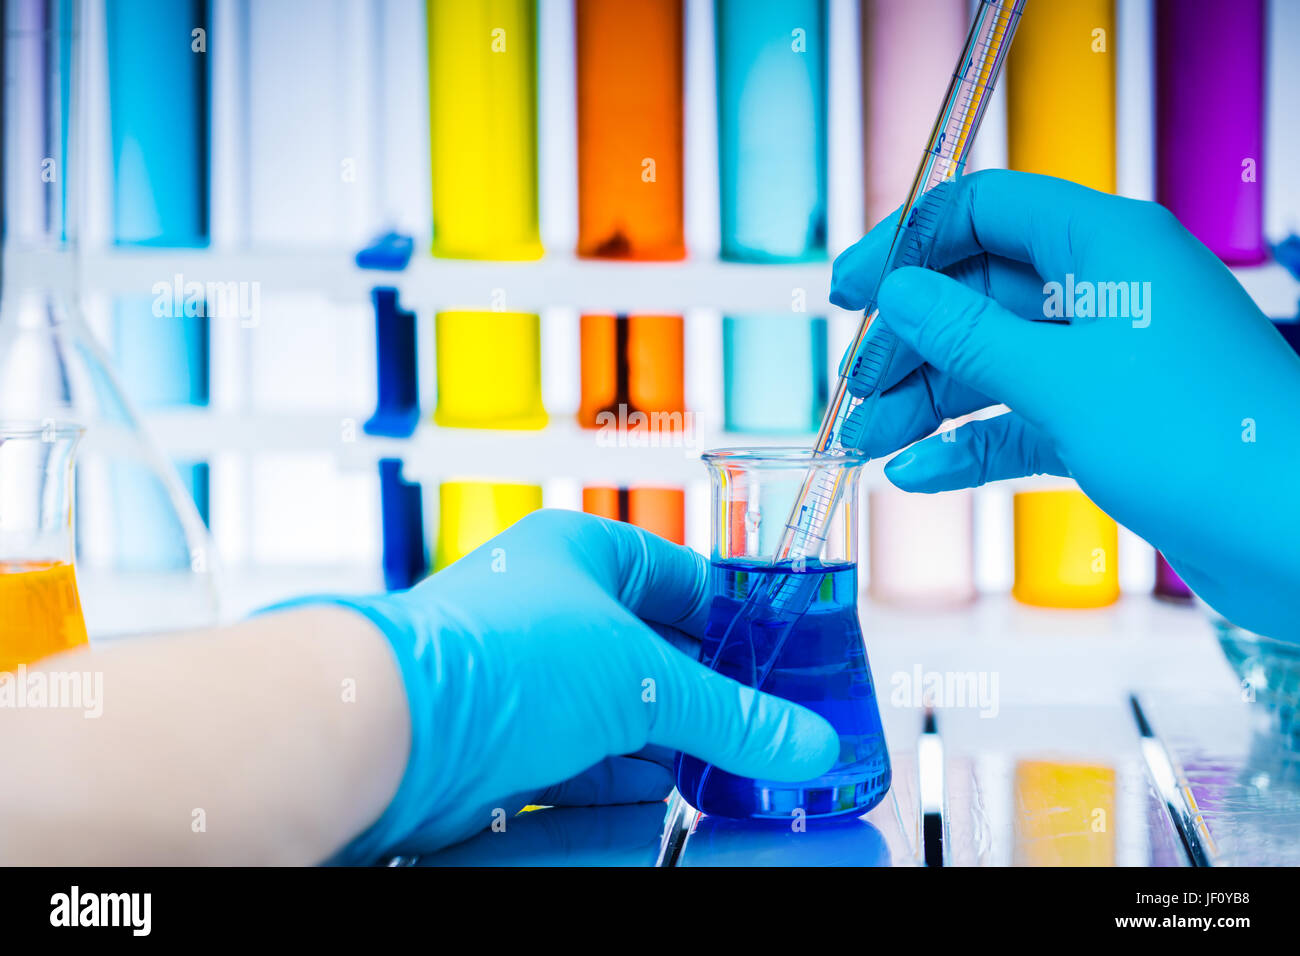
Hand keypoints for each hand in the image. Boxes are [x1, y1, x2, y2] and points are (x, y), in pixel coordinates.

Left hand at [294, 510, 838, 861]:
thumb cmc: (496, 656)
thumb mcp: (642, 679)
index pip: (677, 578)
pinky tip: (662, 810)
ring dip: (668, 755)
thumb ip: (730, 717)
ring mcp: (521, 687)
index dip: (731, 619)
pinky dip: (622, 793)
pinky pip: (577, 772)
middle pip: (649, 658)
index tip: (779, 660)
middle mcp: (548, 614)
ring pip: (614, 722)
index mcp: (580, 556)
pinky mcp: (500, 753)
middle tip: (763, 734)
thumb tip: (802, 743)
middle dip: (705, 702)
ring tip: (728, 781)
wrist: (388, 731)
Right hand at [830, 169, 1299, 640]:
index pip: (984, 210)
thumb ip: (969, 334)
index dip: (908, 246)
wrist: (1299, 541)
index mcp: (1106, 245)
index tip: (848, 293)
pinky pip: (1018, 421)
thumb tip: (898, 292)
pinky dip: (966, 446)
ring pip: (990, 363)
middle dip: (908, 343)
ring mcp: (1106, 361)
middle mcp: (1105, 292)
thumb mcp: (1062, 381)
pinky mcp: (1108, 423)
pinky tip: (916, 475)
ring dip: (924, 403)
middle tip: (853, 392)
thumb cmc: (1202, 441)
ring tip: (864, 444)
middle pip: (977, 295)